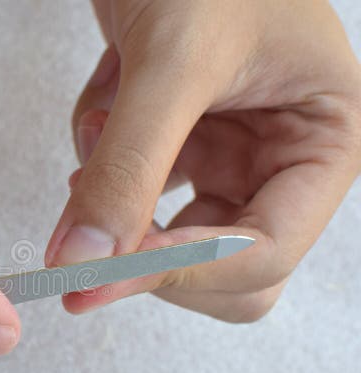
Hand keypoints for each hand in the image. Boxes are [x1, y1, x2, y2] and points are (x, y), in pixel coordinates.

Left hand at [46, 0, 360, 321]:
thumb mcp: (173, 63)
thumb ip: (129, 168)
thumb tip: (83, 263)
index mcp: (322, 146)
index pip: (261, 256)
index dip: (178, 275)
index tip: (95, 276)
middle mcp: (279, 163)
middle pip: (220, 271)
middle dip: (148, 255)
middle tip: (88, 238)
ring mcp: (228, 157)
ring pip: (164, 239)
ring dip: (115, 201)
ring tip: (98, 130)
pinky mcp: (179, 146)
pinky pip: (128, 192)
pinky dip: (98, 164)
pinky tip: (99, 111)